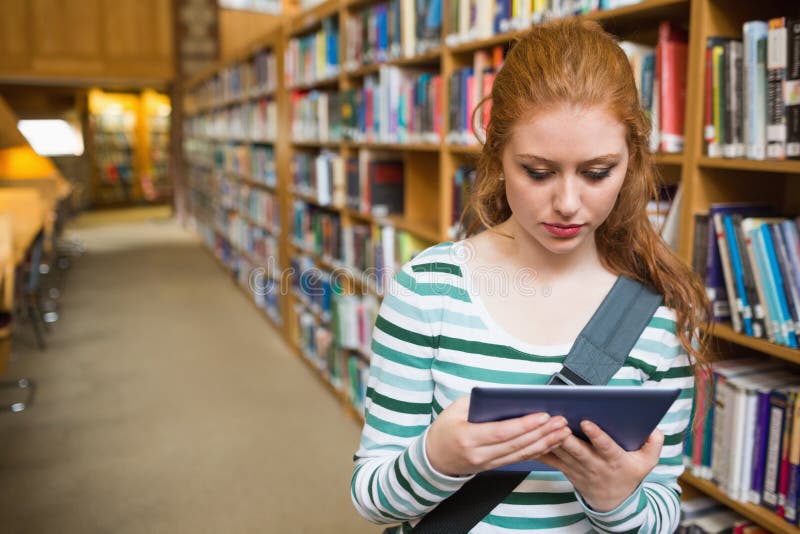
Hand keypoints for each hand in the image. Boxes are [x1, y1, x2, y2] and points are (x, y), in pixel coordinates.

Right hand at [425, 396, 571, 476]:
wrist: (434, 457)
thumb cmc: (445, 428)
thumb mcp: (455, 408)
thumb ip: (479, 402)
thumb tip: (507, 396)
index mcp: (468, 437)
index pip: (502, 432)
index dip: (524, 425)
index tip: (543, 415)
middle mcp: (479, 454)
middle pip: (516, 444)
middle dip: (542, 433)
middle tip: (561, 421)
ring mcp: (487, 464)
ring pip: (521, 454)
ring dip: (545, 443)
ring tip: (563, 432)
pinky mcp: (493, 467)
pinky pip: (518, 459)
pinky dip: (536, 451)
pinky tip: (550, 443)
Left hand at [538, 420, 663, 511]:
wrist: (612, 501)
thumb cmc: (629, 474)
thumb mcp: (647, 463)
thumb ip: (654, 445)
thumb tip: (655, 429)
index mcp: (615, 460)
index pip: (606, 447)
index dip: (597, 435)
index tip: (588, 422)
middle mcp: (594, 465)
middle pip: (578, 450)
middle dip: (568, 436)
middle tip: (559, 419)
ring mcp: (577, 468)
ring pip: (561, 453)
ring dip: (550, 438)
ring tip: (541, 422)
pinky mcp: (565, 468)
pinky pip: (549, 459)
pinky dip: (539, 448)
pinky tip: (529, 436)